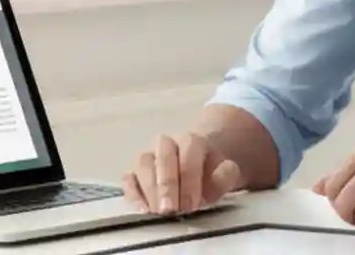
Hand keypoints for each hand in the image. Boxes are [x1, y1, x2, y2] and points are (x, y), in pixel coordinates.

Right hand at [122, 133, 241, 215]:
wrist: (197, 164)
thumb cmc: (208, 172)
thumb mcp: (224, 173)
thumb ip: (227, 174)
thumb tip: (225, 171)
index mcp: (191, 141)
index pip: (189, 154)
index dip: (189, 180)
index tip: (191, 205)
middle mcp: (166, 144)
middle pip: (163, 157)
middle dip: (166, 185)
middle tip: (170, 210)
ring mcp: (148, 156)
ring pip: (143, 165)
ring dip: (150, 190)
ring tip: (158, 213)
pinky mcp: (134, 172)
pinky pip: (128, 179)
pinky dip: (132, 194)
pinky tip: (143, 210)